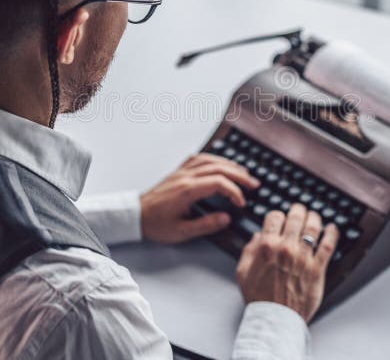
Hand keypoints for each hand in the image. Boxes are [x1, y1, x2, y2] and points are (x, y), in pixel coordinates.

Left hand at [140, 153, 258, 243]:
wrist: (135, 215)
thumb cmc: (155, 224)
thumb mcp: (181, 232)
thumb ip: (205, 225)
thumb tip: (225, 218)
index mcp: (187, 191)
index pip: (218, 183)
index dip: (234, 191)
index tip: (241, 203)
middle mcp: (185, 177)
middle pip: (218, 168)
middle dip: (239, 175)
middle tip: (254, 183)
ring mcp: (181, 172)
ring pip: (209, 160)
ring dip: (229, 164)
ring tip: (243, 172)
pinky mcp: (178, 172)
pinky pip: (198, 159)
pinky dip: (213, 159)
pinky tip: (220, 163)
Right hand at [235, 204, 338, 321]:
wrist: (274, 319)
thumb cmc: (258, 298)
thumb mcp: (242, 272)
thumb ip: (249, 250)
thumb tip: (257, 237)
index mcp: (267, 246)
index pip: (275, 217)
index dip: (277, 215)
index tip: (280, 218)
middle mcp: (286, 248)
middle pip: (296, 217)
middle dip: (298, 210)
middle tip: (300, 209)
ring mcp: (303, 257)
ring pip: (313, 227)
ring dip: (314, 217)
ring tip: (314, 216)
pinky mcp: (317, 269)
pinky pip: (328, 246)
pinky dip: (332, 234)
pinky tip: (332, 228)